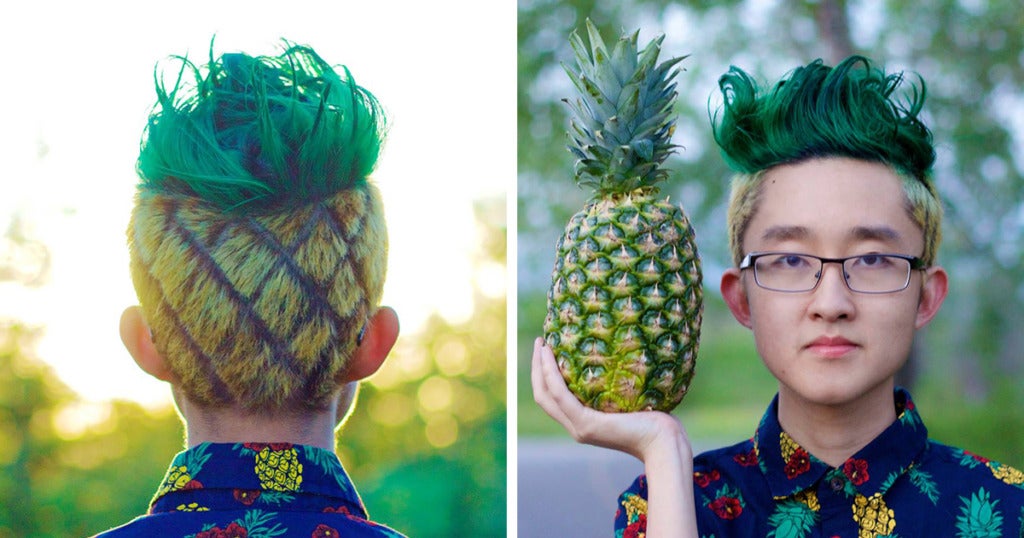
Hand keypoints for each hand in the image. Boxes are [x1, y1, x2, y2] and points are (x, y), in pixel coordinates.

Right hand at [531, 337, 699, 536]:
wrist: (664, 443)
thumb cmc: (656, 420)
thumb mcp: (632, 400)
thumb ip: (620, 387)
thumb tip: (624, 357)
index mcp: (584, 424)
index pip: (554, 399)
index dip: (545, 375)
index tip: (547, 350)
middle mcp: (577, 428)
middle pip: (543, 396)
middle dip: (536, 368)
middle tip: (540, 341)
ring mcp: (580, 428)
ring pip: (546, 394)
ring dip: (539, 367)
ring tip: (541, 343)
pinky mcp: (587, 424)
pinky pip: (560, 394)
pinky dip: (550, 373)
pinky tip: (551, 354)